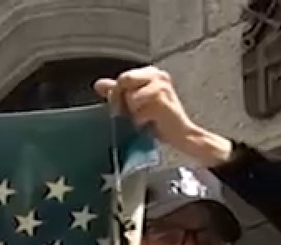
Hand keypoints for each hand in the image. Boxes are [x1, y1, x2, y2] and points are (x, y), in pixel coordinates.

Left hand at [92, 67, 229, 164]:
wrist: (181, 135)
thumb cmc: (161, 121)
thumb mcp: (136, 103)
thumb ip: (118, 91)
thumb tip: (99, 84)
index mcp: (152, 73)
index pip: (123, 77)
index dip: (118, 94)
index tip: (124, 107)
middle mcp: (158, 75)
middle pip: (124, 80)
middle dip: (122, 100)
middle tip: (132, 114)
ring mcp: (161, 87)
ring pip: (130, 97)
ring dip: (134, 113)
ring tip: (146, 118)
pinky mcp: (161, 101)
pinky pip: (137, 111)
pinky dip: (140, 121)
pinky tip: (152, 123)